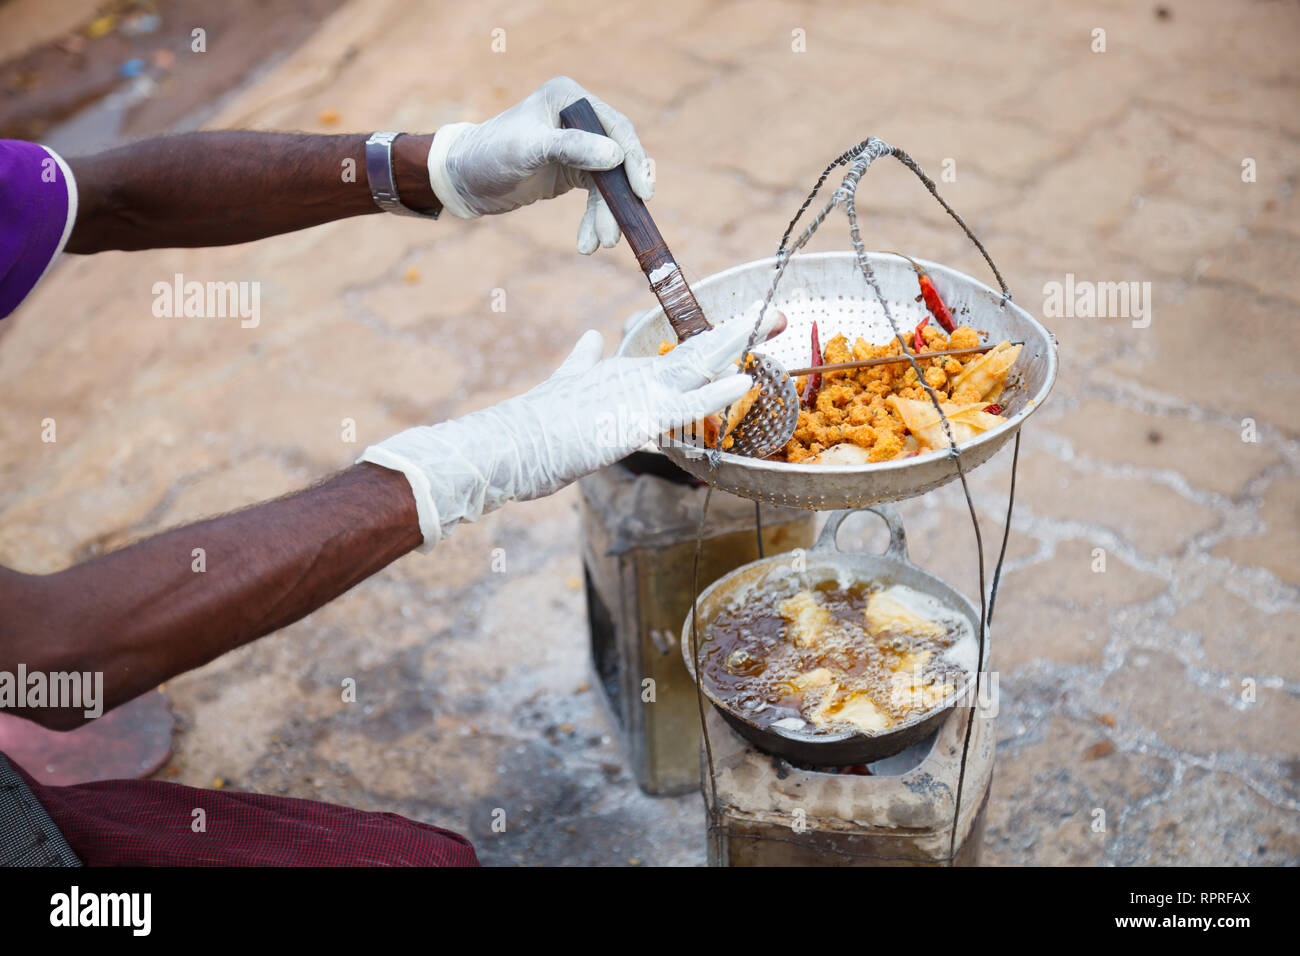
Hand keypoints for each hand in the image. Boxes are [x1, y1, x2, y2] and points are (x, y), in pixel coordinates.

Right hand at [358, 304, 783, 548]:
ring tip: (772, 325)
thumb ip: (580, 363)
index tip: (742, 325)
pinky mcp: (631, 421)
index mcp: (618, 370)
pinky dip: (714, 393)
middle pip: (694, 349)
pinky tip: (743, 380)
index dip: (711, 340)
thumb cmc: (529, 431)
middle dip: (736, 332)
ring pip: (696, 365)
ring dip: (736, 346)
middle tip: (775, 313)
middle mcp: (632, 375)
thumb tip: (592, 336)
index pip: (674, 352)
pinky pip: (683, 406)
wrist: (504, 445)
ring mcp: (633, 395)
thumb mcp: (562, 388)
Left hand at [426, 76, 652, 253]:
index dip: (633, 160)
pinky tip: (588, 242)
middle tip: (616, 232)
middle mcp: (577, 117)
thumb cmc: (490, 155)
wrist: (462, 179)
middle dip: (618, 198)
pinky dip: (595, 219)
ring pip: (608, 182)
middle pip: (617, 158)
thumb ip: (572, 148)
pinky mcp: (573, 170)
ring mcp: (578, 144)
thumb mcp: (530, 150)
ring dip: (606, 215)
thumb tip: (617, 155)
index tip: (642, 193)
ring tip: (602, 243)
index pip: (616, 127)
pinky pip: (596, 196)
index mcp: (569, 98)